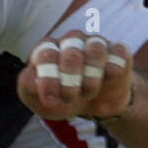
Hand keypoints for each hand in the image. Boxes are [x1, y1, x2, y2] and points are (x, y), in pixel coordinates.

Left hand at [17, 32, 134, 122]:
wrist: (92, 105)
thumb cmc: (59, 98)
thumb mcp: (36, 98)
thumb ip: (28, 86)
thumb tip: (35, 81)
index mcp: (48, 50)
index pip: (46, 56)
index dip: (49, 80)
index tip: (51, 100)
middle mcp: (71, 42)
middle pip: (71, 54)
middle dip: (70, 82)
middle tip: (69, 98)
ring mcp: (94, 44)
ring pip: (95, 50)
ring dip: (91, 77)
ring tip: (88, 92)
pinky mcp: (117, 52)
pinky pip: (119, 53)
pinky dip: (114, 68)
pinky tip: (108, 78)